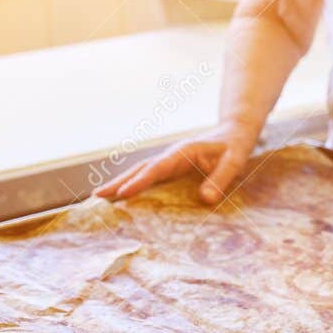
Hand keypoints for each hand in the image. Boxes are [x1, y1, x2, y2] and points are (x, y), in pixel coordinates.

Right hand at [95, 125, 257, 204]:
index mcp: (182, 152)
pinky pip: (149, 179)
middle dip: (118, 182)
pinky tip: (122, 198)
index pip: (156, 168)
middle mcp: (171, 157)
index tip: (122, 194)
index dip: (139, 181)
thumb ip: (221, 179)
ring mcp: (169, 163)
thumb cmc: (235, 147)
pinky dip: (134, 187)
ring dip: (121, 184)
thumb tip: (206, 200)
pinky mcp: (172, 170)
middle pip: (140, 169)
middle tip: (96, 197)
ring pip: (140, 173)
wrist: (235, 133)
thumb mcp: (234, 161)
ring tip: (99, 198)